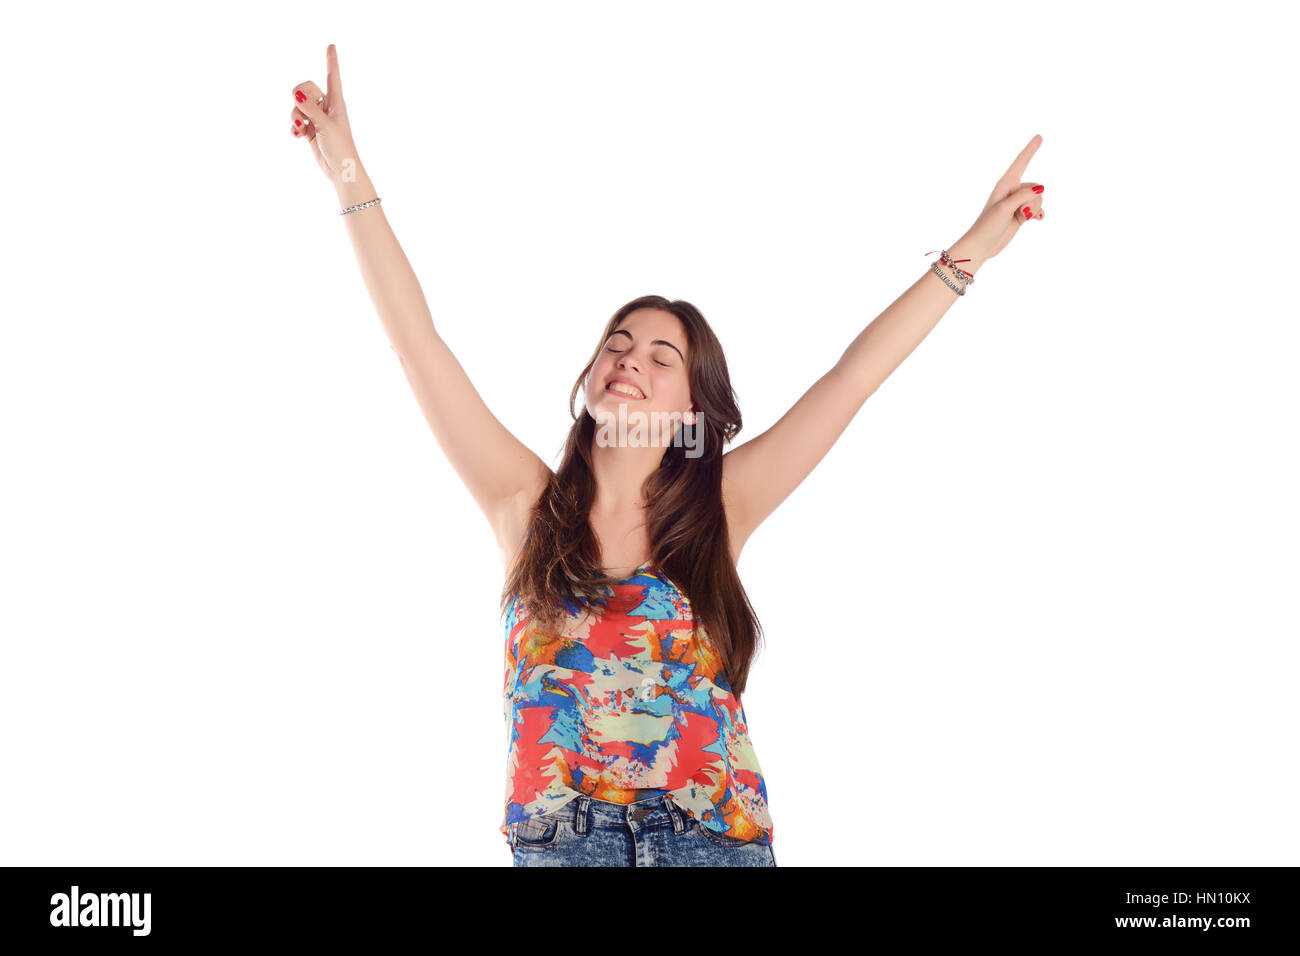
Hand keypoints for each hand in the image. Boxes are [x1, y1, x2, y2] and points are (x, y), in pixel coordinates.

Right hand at [289, 44, 361, 182]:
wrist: (340, 170)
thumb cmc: (340, 147)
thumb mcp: (325, 125)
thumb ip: (309, 108)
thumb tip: (296, 95)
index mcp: (336, 102)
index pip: (332, 76)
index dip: (331, 61)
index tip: (331, 45)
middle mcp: (326, 107)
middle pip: (305, 88)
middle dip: (299, 98)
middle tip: (303, 112)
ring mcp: (317, 118)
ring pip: (297, 106)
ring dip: (294, 115)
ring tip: (301, 127)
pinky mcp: (310, 130)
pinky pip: (296, 120)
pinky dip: (294, 127)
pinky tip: (297, 134)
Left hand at [957, 134, 1045, 264]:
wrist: (982, 246)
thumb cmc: (987, 226)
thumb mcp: (1005, 208)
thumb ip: (1024, 196)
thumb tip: (1041, 188)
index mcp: (1005, 184)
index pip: (1020, 162)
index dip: (1030, 149)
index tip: (1039, 136)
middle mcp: (1011, 191)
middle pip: (1035, 187)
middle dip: (1033, 200)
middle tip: (1019, 213)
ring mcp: (1017, 203)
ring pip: (1038, 199)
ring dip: (1035, 209)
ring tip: (1021, 218)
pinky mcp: (1020, 214)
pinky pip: (1038, 208)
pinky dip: (1039, 213)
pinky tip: (1037, 219)